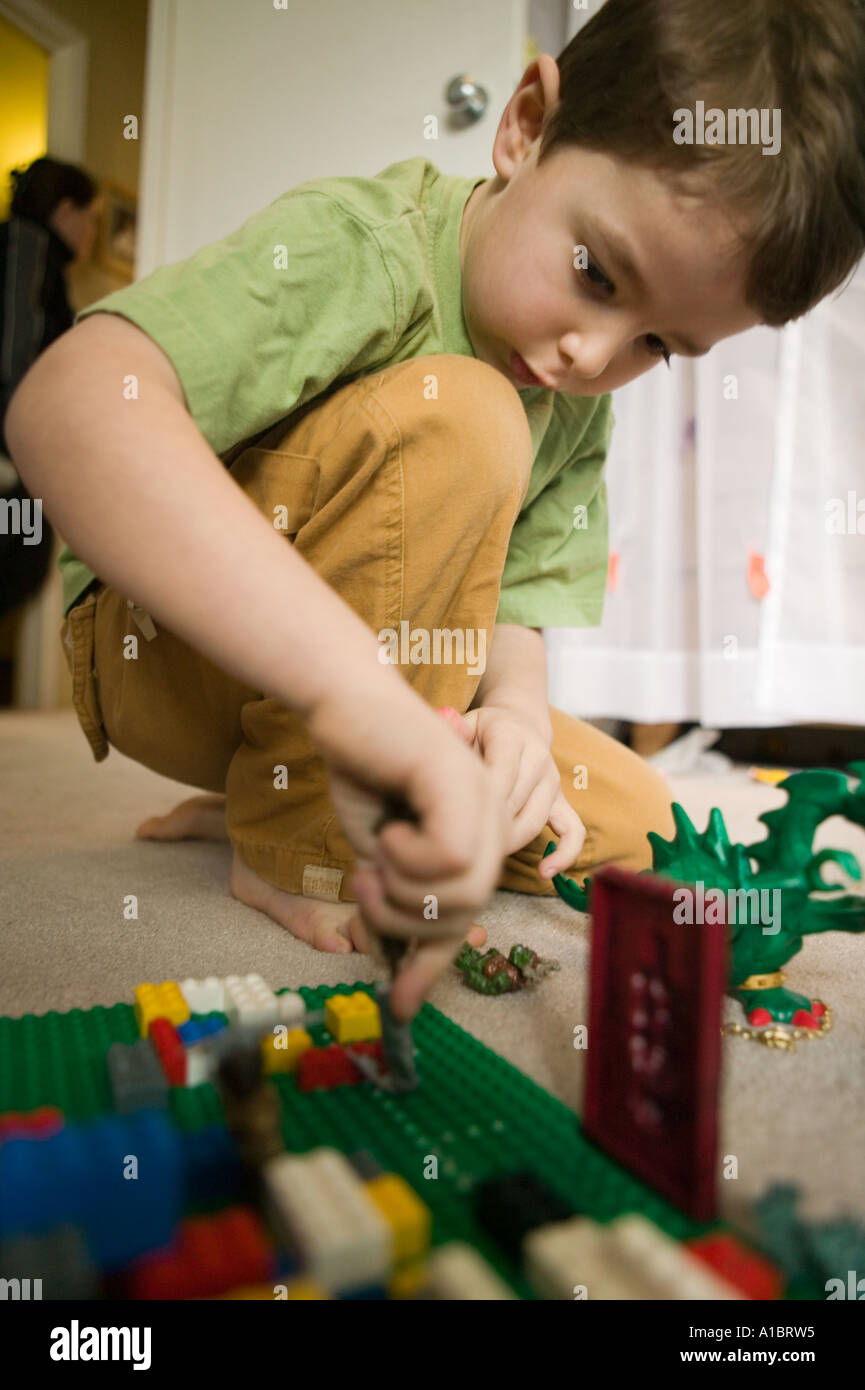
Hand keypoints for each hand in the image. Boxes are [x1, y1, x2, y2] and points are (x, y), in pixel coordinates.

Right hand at [306, 683, 511, 1018]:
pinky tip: (390, 828)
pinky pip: (450, 855)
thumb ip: (392, 899)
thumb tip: (386, 960)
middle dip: (405, 921)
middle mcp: (495, 820)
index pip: (466, 917)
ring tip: (374, 860)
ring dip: (403, 890)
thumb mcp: (377, 852)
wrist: (345, 705)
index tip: (400, 1007)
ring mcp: (487, 799)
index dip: (432, 965)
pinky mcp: (466, 783)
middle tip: (365, 889)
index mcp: (479, 838)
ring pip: (463, 890)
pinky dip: (408, 857)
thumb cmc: (361, 769)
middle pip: (467, 913)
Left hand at [440, 704, 584, 878]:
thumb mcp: (465, 722)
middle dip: (487, 826)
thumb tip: (447, 731)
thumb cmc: (482, 730)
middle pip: (514, 802)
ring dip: (509, 841)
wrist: (518, 722)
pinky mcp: (561, 800)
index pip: (499, 775)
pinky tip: (545, 873)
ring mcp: (552, 781)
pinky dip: (564, 854)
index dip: (480, 803)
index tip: (455, 822)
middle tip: (459, 844)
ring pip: (535, 820)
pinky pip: (573, 829)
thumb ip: (453, 729)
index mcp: (512, 736)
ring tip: (484, 856)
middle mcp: (539, 757)